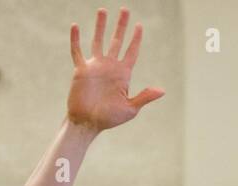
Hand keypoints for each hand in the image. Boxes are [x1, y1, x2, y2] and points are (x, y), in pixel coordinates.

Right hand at [67, 8, 163, 131]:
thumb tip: (162, 90)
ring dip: (101, 26)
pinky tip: (75, 26)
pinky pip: (77, 52)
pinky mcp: (81, 70)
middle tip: (125, 10)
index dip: (136, 38)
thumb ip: (144, 97)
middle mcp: (110, 66)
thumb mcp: (129, 109)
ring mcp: (95, 66)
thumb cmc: (108, 119)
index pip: (132, 51)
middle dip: (121, 25)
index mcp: (123, 74)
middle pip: (117, 41)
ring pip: (98, 41)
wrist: (87, 123)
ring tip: (102, 10)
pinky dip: (75, 39)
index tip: (139, 26)